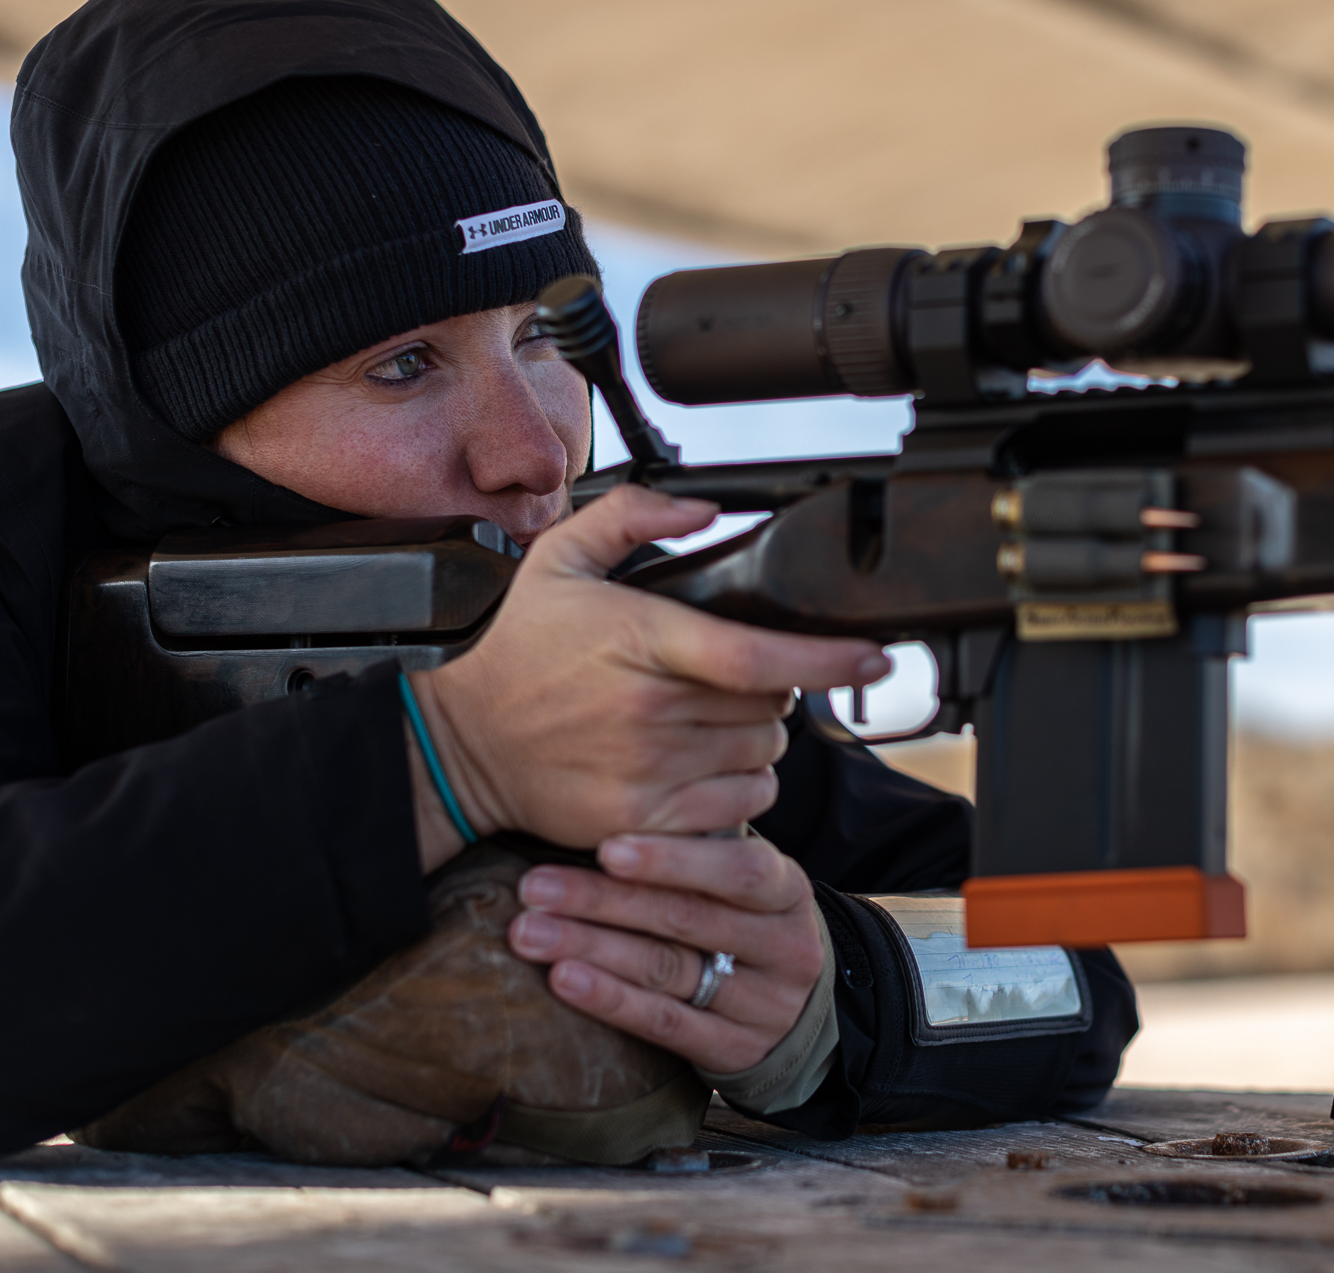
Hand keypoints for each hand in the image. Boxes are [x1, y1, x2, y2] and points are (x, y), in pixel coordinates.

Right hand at [404, 485, 887, 863]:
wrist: (457, 745)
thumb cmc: (516, 651)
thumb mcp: (558, 560)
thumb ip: (631, 516)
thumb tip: (706, 509)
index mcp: (640, 639)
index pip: (756, 655)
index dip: (828, 657)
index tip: (876, 656)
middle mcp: (649, 710)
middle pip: (772, 709)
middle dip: (770, 694)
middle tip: (726, 683)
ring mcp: (647, 772)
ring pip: (762, 760)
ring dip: (754, 743)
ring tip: (706, 724)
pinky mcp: (642, 823)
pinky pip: (737, 809)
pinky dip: (736, 790)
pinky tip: (700, 768)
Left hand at [506, 833, 825, 1073]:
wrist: (794, 1012)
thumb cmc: (747, 923)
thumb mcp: (745, 883)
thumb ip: (700, 849)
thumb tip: (607, 801)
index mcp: (787, 891)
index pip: (738, 871)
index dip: (674, 860)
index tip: (606, 847)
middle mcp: (784, 947)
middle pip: (688, 919)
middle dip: (604, 901)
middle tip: (534, 887)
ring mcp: (763, 1005)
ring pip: (668, 970)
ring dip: (591, 948)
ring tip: (529, 932)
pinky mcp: (735, 1050)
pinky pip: (666, 1024)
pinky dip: (612, 1000)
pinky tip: (564, 980)